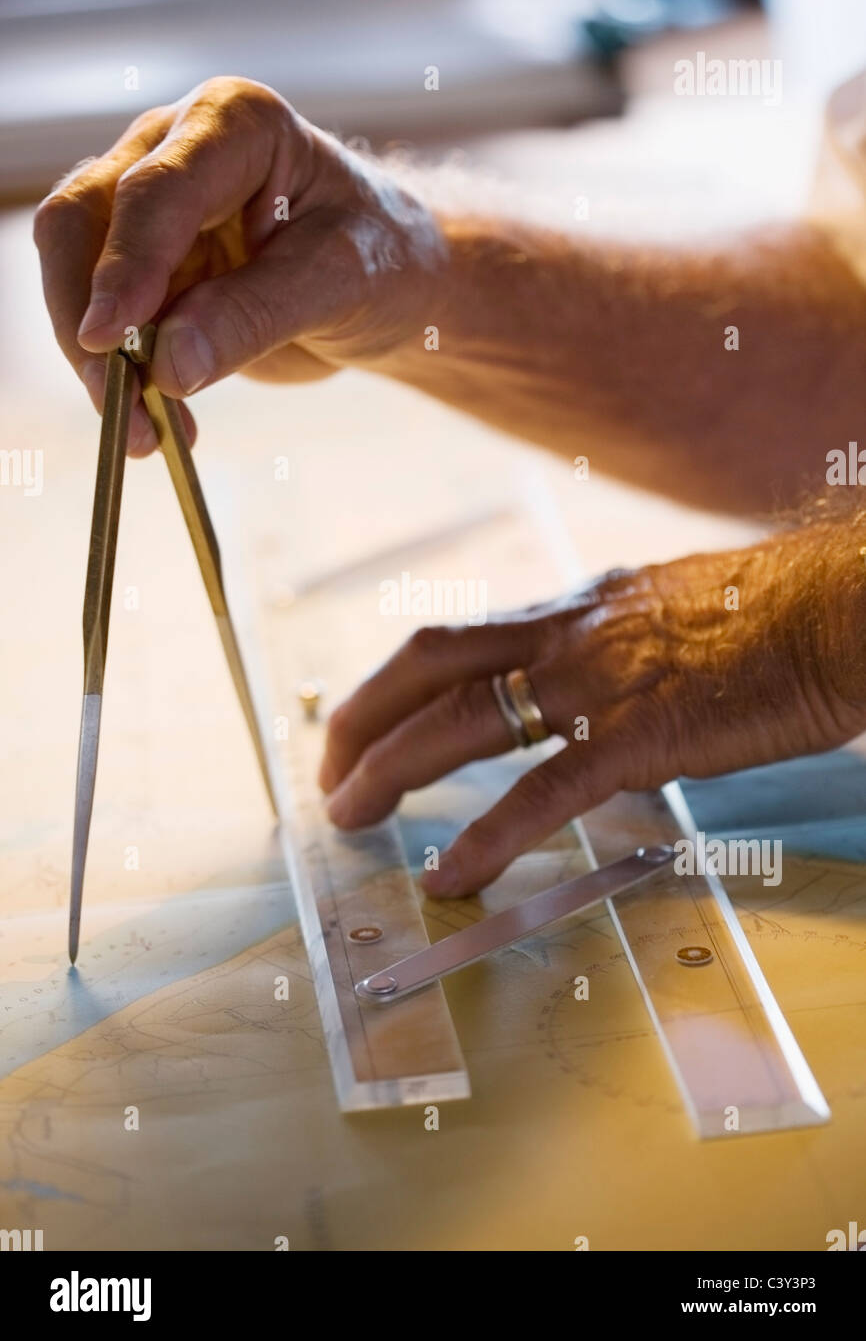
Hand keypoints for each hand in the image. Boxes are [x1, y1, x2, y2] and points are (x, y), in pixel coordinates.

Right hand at [33, 75, 443, 453]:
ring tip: (145, 432)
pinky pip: (101, 317)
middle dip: (91, 318)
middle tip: (120, 403)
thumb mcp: (340, 283)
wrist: (392, 281)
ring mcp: (148, 206)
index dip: (125, 265)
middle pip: (85, 221)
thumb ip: (254, 316)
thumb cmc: (382, 257)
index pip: (155, 190)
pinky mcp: (142, 264)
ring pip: (76, 272)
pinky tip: (156, 422)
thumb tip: (165, 364)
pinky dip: (117, 374)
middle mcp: (173, 148)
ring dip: (98, 360)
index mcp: (234, 124)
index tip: (109, 339)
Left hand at [319, 528, 865, 895]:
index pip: (456, 640)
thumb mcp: (668, 609)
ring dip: (391, 771)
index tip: (363, 726)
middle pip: (429, 668)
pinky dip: (487, 836)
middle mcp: (569, 633)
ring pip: (462, 722)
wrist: (841, 609)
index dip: (393, 685)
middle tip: (329, 777)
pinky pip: (543, 791)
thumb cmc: (775, 614)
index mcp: (576, 607)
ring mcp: (600, 681)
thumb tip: (574, 680)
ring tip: (348, 817)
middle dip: (362, 722)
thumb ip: (610, 642)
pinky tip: (451, 874)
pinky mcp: (641, 735)